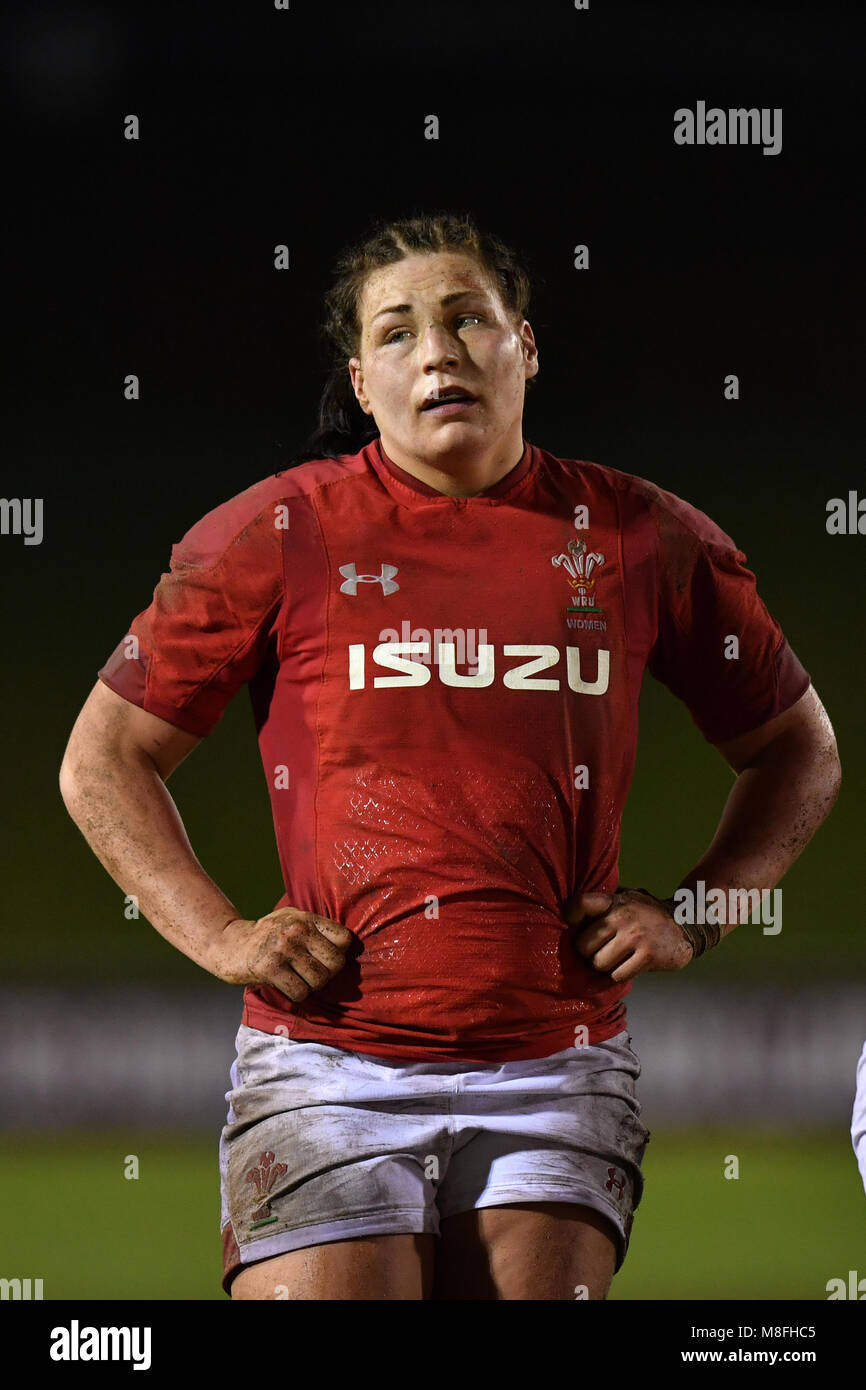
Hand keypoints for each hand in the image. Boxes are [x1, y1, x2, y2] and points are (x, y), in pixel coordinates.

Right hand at [210, 907, 354, 1001]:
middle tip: (313, 975)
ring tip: (298, 980)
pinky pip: (300, 992)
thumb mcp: (290, 919)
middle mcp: (296, 930)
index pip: (344, 939)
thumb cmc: (265, 935)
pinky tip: (286, 985)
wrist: (228, 944)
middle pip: (336, 962)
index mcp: (305, 918)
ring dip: (311, 987)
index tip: (326, 959)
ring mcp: (283, 948)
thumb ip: (315, 928)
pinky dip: (296, 995)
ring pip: (319, 980)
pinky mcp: (270, 968)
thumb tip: (346, 946)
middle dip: (328, 975)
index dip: (340, 954)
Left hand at [567, 887, 693, 982]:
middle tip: (597, 951)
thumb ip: (605, 904)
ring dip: (604, 966)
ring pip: (598, 963)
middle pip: (584, 944)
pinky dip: (619, 974)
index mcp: (615, 901)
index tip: (573, 924)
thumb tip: (571, 915)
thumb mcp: (627, 899)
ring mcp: (635, 936)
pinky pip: (617, 974)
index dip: (571, 916)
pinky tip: (627, 966)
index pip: (580, 904)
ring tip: (613, 959)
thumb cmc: (649, 914)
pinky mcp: (647, 956)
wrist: (686, 925)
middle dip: (588, 952)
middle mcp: (622, 916)